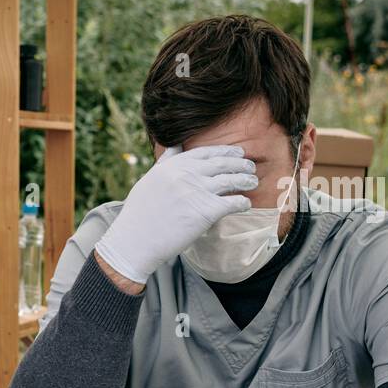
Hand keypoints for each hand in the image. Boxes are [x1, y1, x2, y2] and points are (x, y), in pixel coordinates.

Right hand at [93, 145, 257, 283]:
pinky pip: (233, 202)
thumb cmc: (139, 215)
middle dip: (241, 164)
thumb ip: (165, 162)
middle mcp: (186, 174)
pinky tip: (246, 204)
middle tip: (250, 167)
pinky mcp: (207, 211)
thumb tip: (176, 145)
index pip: (206, 152)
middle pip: (223, 164)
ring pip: (232, 180)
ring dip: (246, 180)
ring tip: (253, 182)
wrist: (135, 241)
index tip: (237, 154)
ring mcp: (197, 191)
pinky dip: (242, 202)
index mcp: (172, 166)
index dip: (225, 151)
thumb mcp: (149, 180)